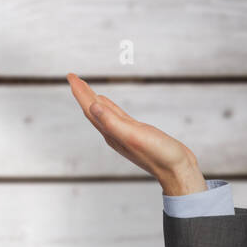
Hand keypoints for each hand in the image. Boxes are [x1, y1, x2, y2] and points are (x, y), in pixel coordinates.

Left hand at [66, 73, 206, 194]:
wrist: (176, 170)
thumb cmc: (159, 155)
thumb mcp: (134, 136)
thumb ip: (113, 122)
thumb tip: (93, 106)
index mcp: (111, 133)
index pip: (90, 109)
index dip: (80, 92)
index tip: (70, 76)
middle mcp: (114, 134)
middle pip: (93, 110)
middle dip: (82, 93)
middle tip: (72, 77)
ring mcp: (124, 134)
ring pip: (103, 113)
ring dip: (93, 99)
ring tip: (84, 87)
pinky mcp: (135, 133)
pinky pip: (116, 117)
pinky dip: (108, 107)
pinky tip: (105, 103)